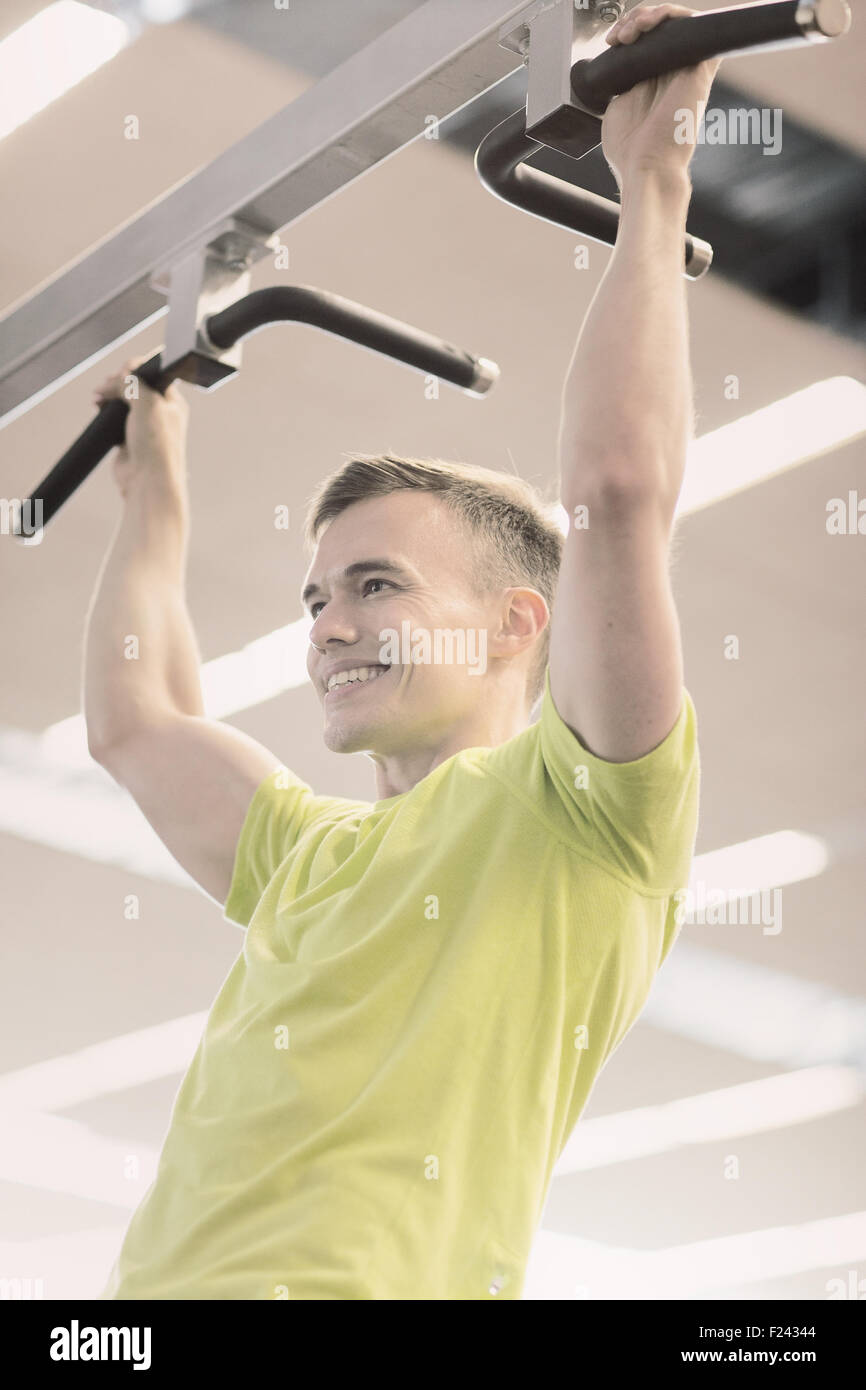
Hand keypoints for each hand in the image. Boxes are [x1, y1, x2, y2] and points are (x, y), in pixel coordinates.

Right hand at [92, 352, 188, 497]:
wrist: (147, 481)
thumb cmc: (157, 445)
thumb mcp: (146, 402)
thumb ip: (133, 382)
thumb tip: (120, 376)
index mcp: (172, 402)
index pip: (152, 374)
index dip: (134, 369)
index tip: (121, 371)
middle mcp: (159, 413)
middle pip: (135, 386)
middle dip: (117, 382)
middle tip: (107, 385)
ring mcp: (143, 427)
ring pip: (123, 402)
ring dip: (109, 395)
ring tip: (99, 397)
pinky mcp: (128, 438)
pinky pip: (115, 419)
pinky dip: (105, 412)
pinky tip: (98, 409)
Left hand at [600, 3, 721, 189]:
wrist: (646, 165)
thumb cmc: (630, 151)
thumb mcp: (616, 108)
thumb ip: (620, 85)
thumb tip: (615, 68)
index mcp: (655, 82)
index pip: (648, 42)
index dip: (629, 31)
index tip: (611, 43)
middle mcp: (673, 73)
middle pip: (661, 27)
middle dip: (634, 21)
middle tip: (618, 37)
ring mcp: (688, 68)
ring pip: (675, 22)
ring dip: (648, 15)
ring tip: (629, 32)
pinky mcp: (701, 66)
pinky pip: (693, 24)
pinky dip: (669, 15)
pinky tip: (647, 25)